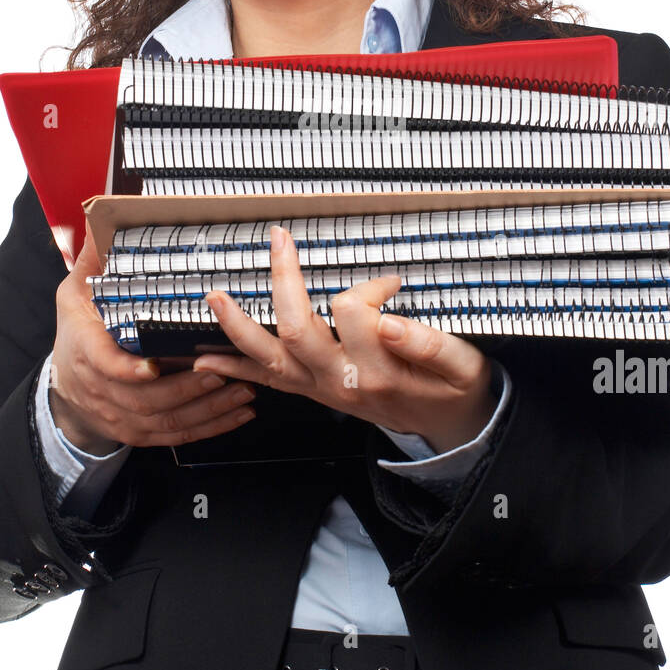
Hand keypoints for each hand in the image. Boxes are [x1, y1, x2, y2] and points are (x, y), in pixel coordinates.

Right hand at [48, 226, 257, 454]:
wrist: (65, 387)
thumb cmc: (77, 333)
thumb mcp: (76, 293)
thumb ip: (93, 261)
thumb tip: (100, 220)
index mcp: (87, 352)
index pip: (106, 366)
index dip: (128, 370)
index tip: (154, 366)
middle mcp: (104, 391)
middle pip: (146, 399)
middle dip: (187, 388)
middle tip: (223, 371)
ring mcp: (123, 416)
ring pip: (166, 420)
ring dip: (207, 410)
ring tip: (243, 391)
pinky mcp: (141, 431)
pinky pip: (177, 435)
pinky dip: (210, 428)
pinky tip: (238, 414)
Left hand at [192, 225, 497, 453]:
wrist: (446, 427)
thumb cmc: (452, 390)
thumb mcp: (462, 367)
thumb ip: (428, 345)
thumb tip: (390, 321)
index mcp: (379, 371)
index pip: (354, 312)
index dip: (370, 287)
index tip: (391, 282)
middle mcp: (343, 381)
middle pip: (297, 328)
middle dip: (283, 280)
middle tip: (279, 242)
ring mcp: (322, 388)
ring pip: (270, 358)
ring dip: (238, 327)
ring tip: (216, 298)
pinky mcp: (313, 391)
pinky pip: (268, 381)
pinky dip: (235, 369)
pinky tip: (207, 359)